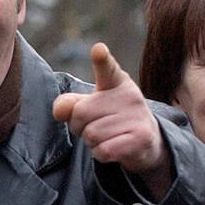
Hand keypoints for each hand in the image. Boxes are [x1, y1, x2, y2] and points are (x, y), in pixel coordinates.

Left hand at [52, 43, 168, 186]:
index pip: (107, 69)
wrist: (145, 141)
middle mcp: (129, 95)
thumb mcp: (90, 107)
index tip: (98, 50)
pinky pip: (102, 151)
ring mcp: (137, 116)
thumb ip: (70, 104)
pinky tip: (114, 147)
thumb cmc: (110, 119)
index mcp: (115, 82)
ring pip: (91, 135)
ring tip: (108, 137)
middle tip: (96, 126)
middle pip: (80, 114)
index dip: (101, 59)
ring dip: (92, 143)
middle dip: (79, 127)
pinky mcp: (141, 138)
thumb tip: (59, 110)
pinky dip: (101, 154)